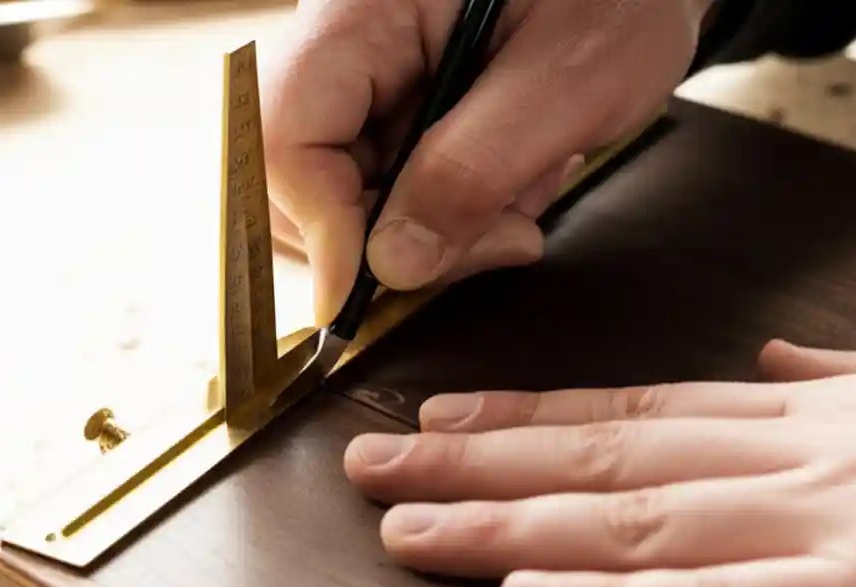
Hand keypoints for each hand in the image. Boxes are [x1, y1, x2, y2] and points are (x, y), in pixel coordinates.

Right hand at [261, 0, 714, 322]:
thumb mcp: (568, 81)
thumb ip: (473, 171)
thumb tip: (391, 267)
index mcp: (363, 10)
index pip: (288, 132)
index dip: (322, 225)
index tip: (374, 290)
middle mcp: (344, 45)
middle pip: (300, 178)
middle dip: (385, 240)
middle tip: (490, 243)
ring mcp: (365, 84)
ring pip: (343, 201)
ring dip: (429, 234)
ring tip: (517, 205)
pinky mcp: (392, 114)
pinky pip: (386, 194)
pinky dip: (447, 217)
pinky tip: (509, 187)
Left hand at [343, 339, 855, 586]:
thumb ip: (851, 385)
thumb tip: (778, 363)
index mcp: (812, 420)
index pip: (636, 411)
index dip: (526, 416)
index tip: (443, 419)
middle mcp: (798, 460)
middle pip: (604, 457)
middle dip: (477, 464)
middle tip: (374, 468)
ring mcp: (829, 525)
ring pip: (630, 522)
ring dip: (506, 526)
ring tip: (409, 530)